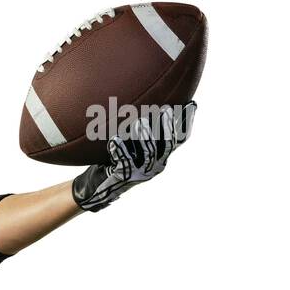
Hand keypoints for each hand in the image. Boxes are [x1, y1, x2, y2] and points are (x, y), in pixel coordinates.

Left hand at [72, 101, 194, 211]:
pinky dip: (120, 150)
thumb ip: (144, 131)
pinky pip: (123, 162)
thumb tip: (152, 102)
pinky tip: (115, 140)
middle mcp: (155, 165)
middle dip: (168, 127)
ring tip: (140, 121)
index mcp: (161, 156)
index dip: (187, 123)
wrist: (98, 187)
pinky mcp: (124, 177)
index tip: (191, 104)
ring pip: (148, 153)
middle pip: (167, 145)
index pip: (180, 139)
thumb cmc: (117, 160)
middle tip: (166, 109)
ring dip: (145, 136)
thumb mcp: (134, 146)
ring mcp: (141, 172)